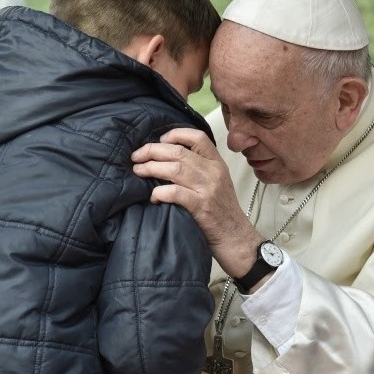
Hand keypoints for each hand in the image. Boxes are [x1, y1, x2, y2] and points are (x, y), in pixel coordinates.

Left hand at [131, 128, 262, 277]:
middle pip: (178, 151)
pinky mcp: (202, 207)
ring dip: (151, 168)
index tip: (159, 141)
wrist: (237, 239)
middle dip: (152, 151)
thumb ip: (199, 169)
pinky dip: (160, 192)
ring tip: (138, 172)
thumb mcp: (216, 183)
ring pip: (175, 169)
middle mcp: (214, 172)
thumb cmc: (222, 212)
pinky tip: (153, 197)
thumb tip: (165, 159)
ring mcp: (209, 189)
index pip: (198, 136)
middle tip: (136, 157)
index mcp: (217, 163)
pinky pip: (176, 193)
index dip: (175, 134)